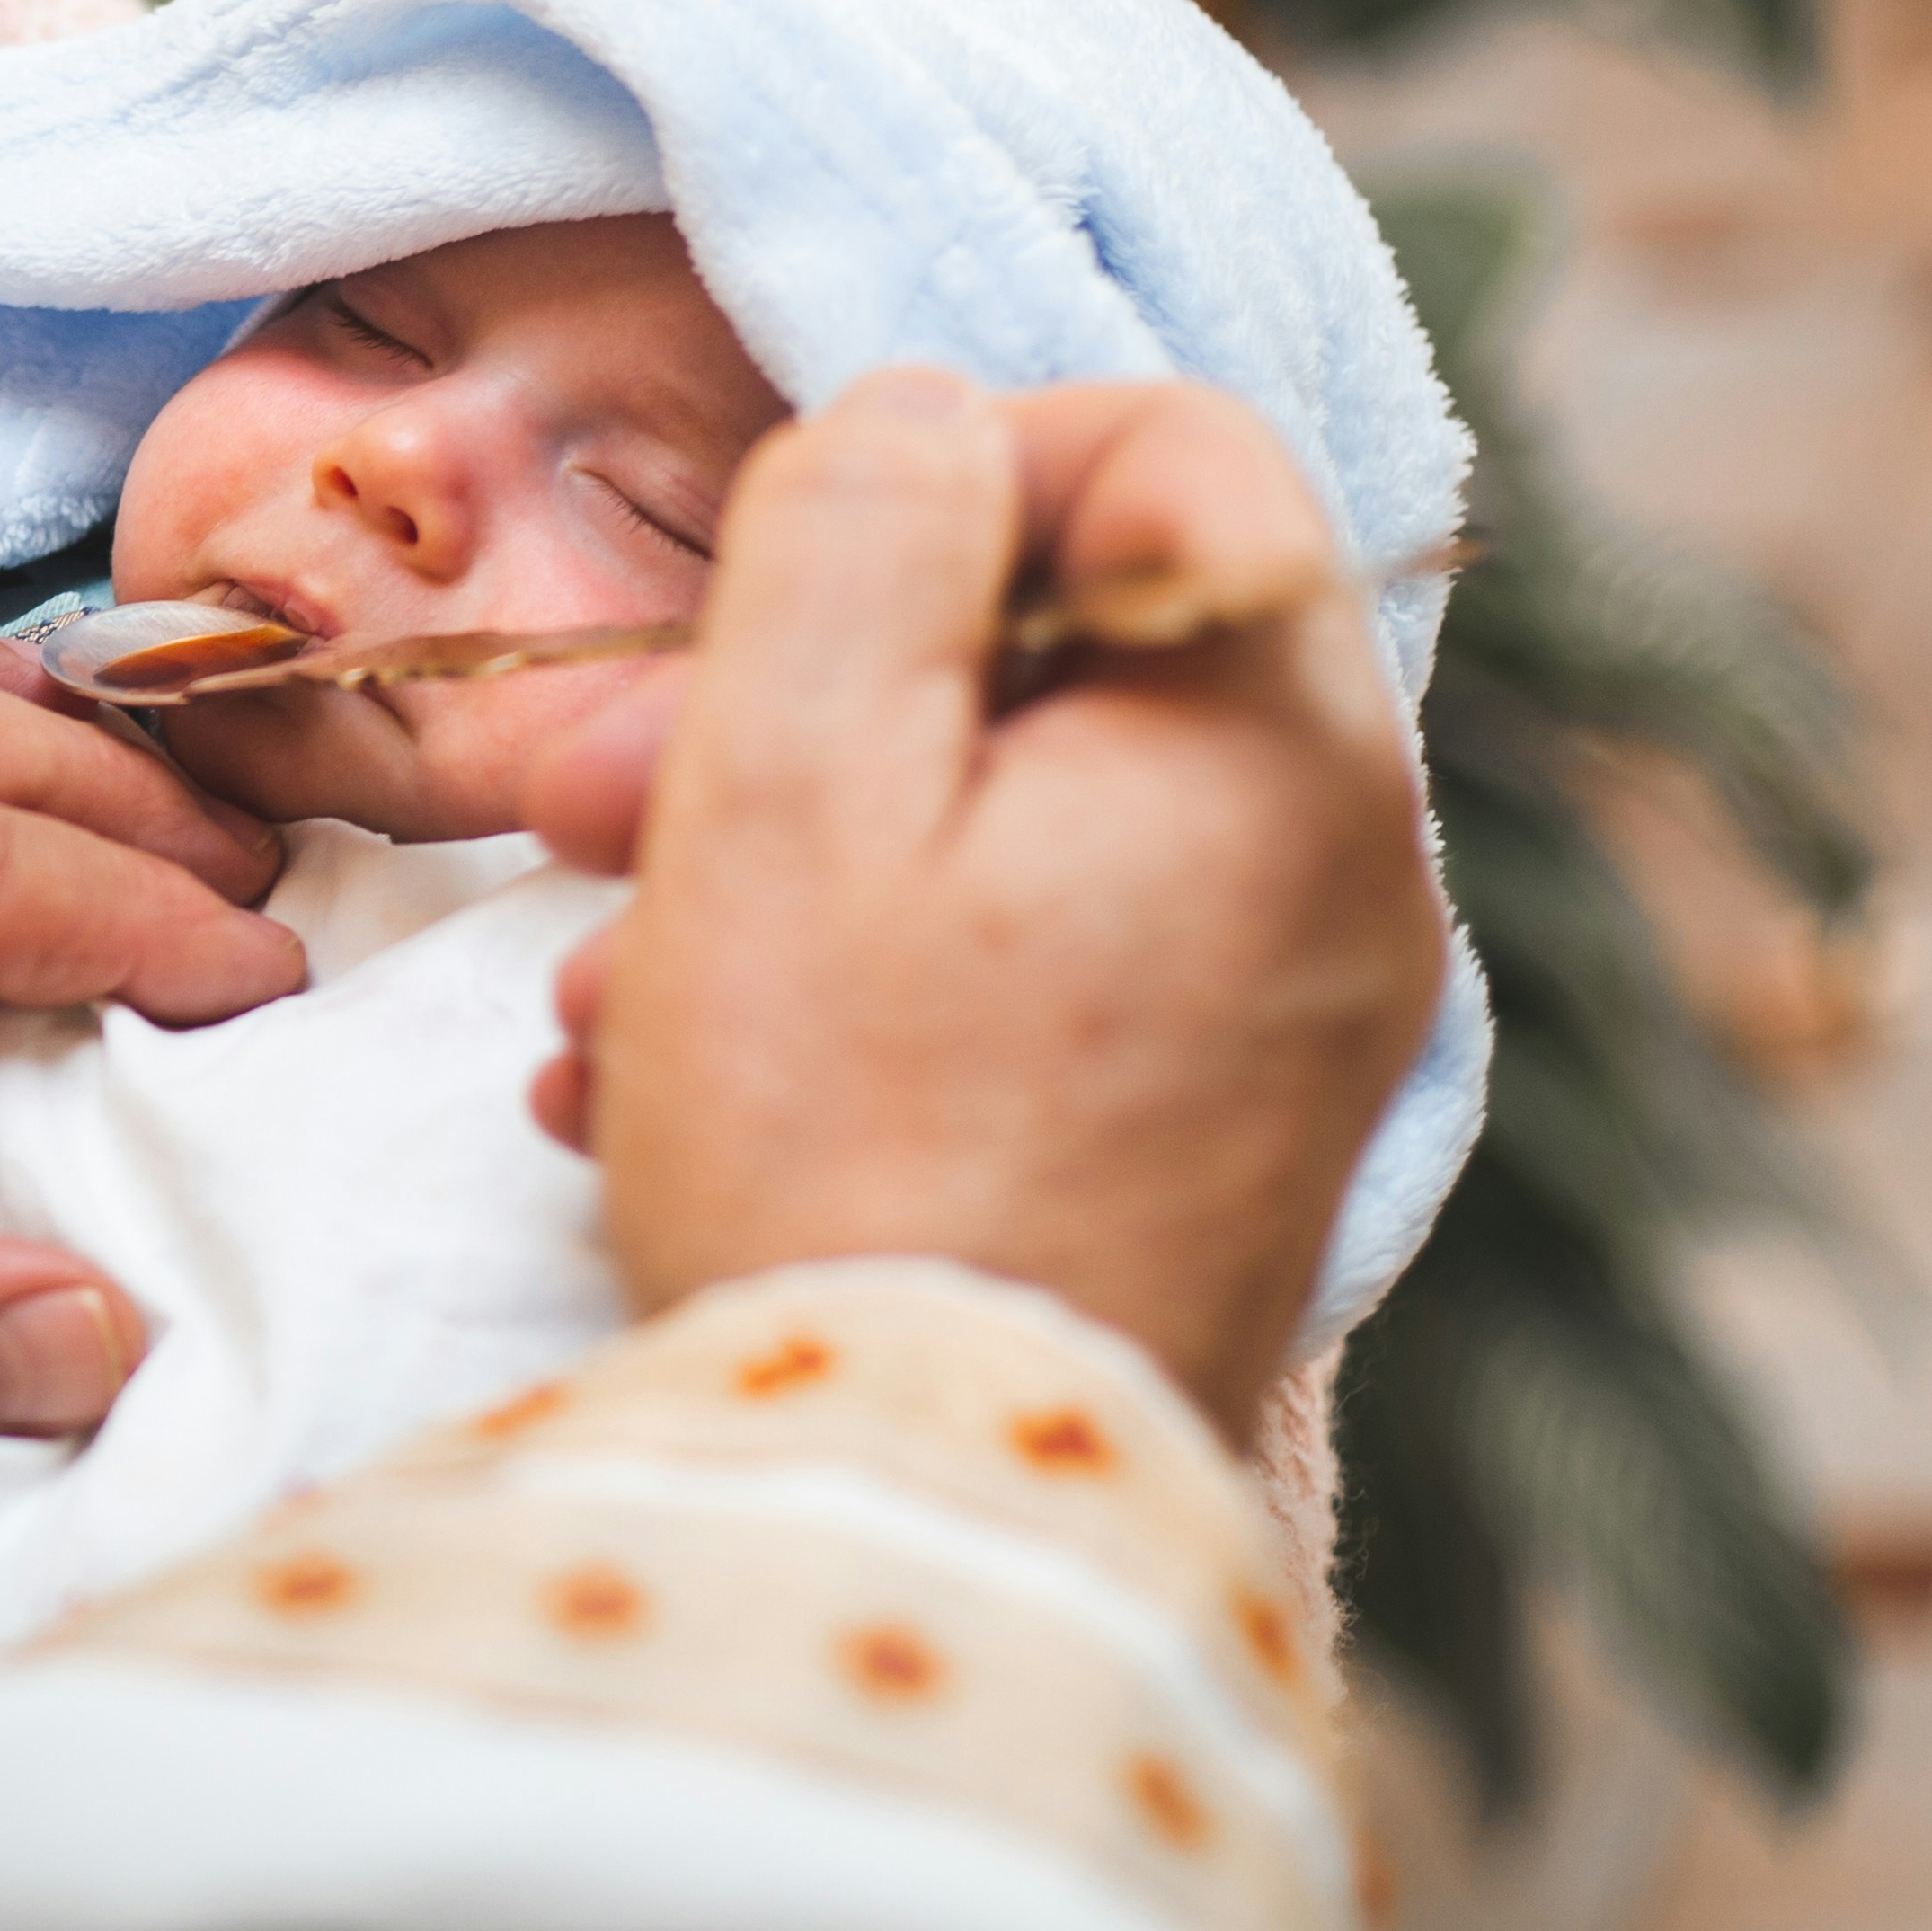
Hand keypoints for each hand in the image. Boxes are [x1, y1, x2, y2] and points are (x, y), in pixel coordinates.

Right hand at [521, 372, 1443, 1436]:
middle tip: (592, 799)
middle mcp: (1339, 875)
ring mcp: (1286, 1024)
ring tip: (606, 985)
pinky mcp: (1208, 1146)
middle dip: (801, 699)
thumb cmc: (848, 1140)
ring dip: (782, 865)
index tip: (774, 576)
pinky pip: (1027, 981)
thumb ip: (861, 538)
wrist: (923, 1515)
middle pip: (1068, 657)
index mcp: (1278, 748)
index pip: (1174, 449)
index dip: (957, 459)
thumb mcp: (796, 780)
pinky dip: (854, 993)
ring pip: (1016, 830)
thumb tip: (920, 414)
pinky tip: (678, 1084)